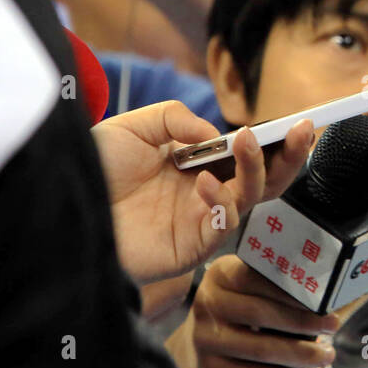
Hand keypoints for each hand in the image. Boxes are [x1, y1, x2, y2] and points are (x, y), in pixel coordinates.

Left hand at [92, 100, 314, 284]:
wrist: (65, 207)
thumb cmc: (97, 172)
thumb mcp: (134, 127)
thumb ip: (175, 119)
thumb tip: (214, 134)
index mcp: (200, 166)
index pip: (249, 154)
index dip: (277, 140)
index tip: (300, 121)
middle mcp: (207, 193)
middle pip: (265, 179)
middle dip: (290, 156)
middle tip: (303, 130)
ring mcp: (201, 220)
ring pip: (251, 199)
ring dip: (256, 168)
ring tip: (245, 141)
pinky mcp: (191, 248)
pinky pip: (222, 227)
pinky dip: (221, 202)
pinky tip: (204, 182)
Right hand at [166, 255, 340, 367]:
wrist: (206, 342)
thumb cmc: (244, 307)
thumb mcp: (254, 287)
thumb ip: (286, 283)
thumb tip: (342, 287)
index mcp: (222, 273)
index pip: (258, 277)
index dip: (293, 288)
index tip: (326, 299)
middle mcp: (208, 302)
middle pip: (260, 313)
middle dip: (303, 322)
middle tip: (333, 326)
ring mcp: (205, 338)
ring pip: (262, 349)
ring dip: (301, 355)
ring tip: (326, 355)